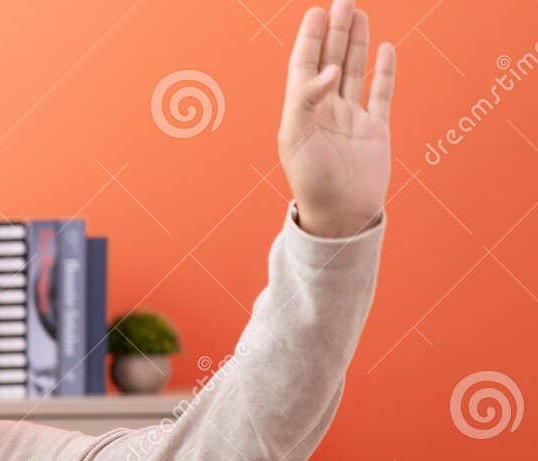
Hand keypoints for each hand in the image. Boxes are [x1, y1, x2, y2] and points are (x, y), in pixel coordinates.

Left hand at [277, 1, 395, 237]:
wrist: (340, 216)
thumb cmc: (312, 182)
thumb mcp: (296, 139)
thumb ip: (306, 99)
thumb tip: (330, 69)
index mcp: (301, 113)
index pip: (304, 67)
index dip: (310, 40)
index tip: (315, 13)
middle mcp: (326, 112)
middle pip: (331, 61)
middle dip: (335, 32)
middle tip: (342, 1)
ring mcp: (351, 119)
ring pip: (354, 72)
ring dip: (355, 43)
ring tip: (358, 13)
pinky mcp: (375, 129)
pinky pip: (380, 93)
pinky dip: (384, 71)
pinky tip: (385, 48)